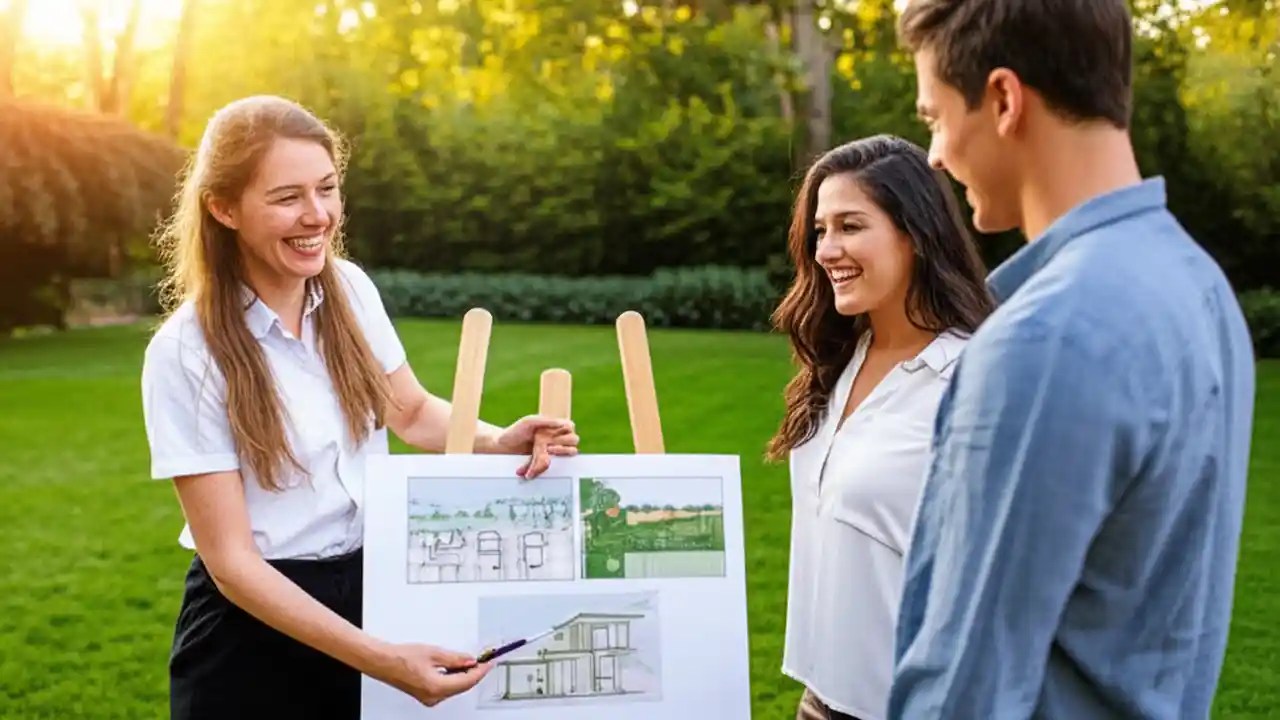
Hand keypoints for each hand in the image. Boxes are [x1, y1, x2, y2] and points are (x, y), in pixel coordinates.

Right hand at [376, 643, 491, 706]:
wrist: (384, 662)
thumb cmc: (402, 657)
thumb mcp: (434, 653)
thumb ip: (455, 658)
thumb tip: (470, 660)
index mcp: (437, 687)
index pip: (467, 681)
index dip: (481, 671)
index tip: (489, 663)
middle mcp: (434, 697)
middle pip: (462, 686)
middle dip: (474, 673)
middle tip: (484, 661)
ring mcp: (429, 698)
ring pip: (455, 688)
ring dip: (464, 675)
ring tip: (471, 661)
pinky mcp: (426, 695)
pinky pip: (446, 688)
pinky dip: (454, 678)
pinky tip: (457, 668)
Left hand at [489, 415, 579, 478]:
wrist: (501, 447)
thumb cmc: (515, 431)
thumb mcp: (528, 422)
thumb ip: (545, 421)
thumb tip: (561, 423)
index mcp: (554, 426)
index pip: (571, 427)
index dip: (565, 433)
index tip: (553, 436)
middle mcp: (556, 439)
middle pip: (572, 444)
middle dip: (560, 448)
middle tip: (547, 448)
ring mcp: (551, 452)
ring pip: (561, 459)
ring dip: (547, 460)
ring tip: (535, 459)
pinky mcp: (544, 464)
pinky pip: (548, 468)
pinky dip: (536, 468)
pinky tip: (525, 470)